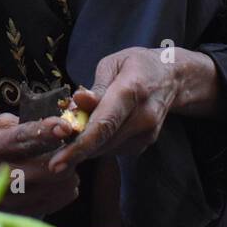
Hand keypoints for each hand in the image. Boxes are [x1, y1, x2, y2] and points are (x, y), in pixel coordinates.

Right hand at [0, 113, 79, 215]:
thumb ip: (23, 124)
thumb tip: (55, 125)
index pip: (23, 139)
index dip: (46, 132)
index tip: (65, 127)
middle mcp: (3, 176)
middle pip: (52, 167)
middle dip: (66, 154)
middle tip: (66, 148)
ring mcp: (14, 199)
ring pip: (62, 183)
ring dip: (67, 171)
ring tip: (56, 164)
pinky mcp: (23, 213)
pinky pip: (61, 198)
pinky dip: (63, 187)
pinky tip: (53, 180)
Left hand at [48, 46, 182, 173]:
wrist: (172, 77)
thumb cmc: (137, 65)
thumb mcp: (113, 64)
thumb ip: (96, 87)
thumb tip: (78, 101)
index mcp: (132, 91)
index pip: (103, 124)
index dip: (79, 146)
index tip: (57, 163)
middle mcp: (143, 117)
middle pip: (102, 143)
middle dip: (74, 149)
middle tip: (54, 151)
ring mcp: (147, 133)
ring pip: (106, 149)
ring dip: (85, 146)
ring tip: (76, 129)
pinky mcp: (145, 143)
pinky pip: (114, 150)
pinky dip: (99, 144)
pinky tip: (95, 130)